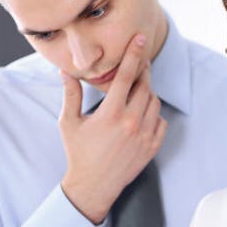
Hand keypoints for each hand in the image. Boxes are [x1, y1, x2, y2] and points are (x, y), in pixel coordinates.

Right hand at [59, 33, 167, 223]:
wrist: (93, 186)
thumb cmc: (79, 154)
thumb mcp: (69, 123)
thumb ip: (70, 95)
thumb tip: (64, 72)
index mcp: (111, 114)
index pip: (126, 76)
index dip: (133, 55)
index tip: (140, 40)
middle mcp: (131, 124)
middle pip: (144, 86)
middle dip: (141, 73)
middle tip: (136, 68)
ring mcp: (144, 137)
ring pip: (154, 103)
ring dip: (147, 94)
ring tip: (134, 94)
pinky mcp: (151, 148)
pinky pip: (161, 122)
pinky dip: (155, 115)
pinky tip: (142, 115)